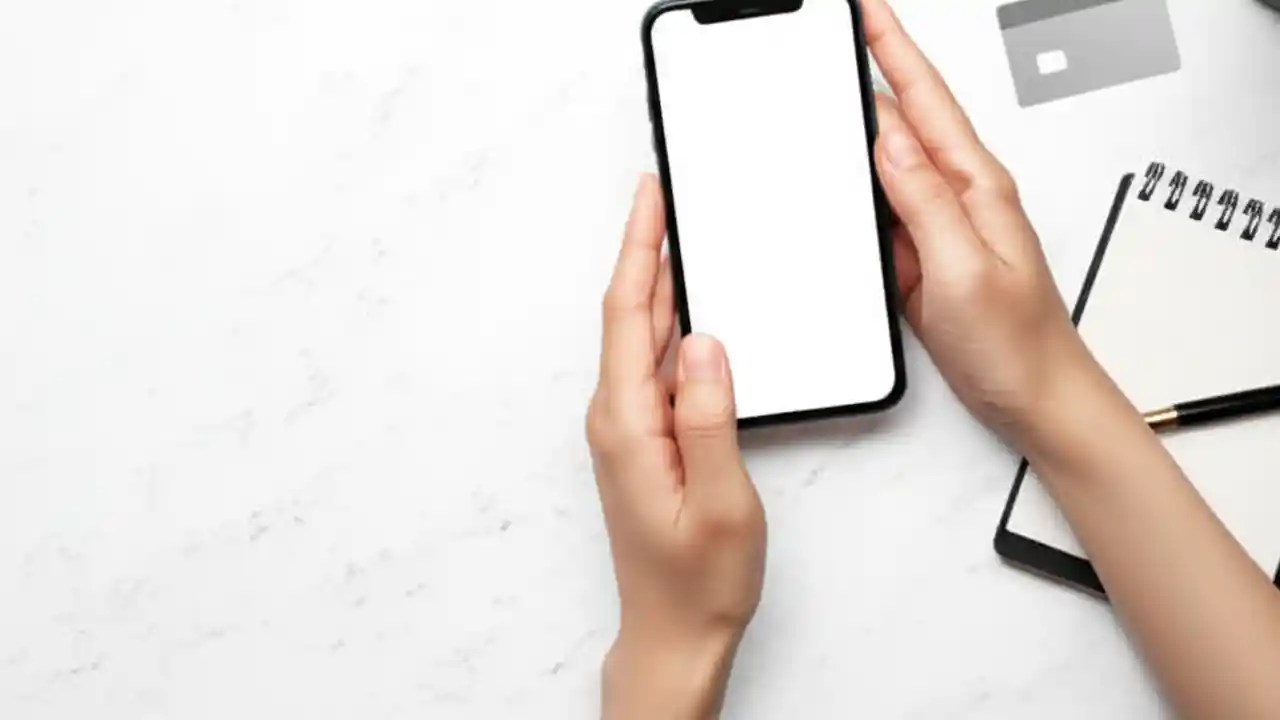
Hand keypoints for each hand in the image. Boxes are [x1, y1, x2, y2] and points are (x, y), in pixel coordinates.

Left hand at [587, 176, 765, 719]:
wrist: (673, 633)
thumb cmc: (699, 580)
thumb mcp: (723, 500)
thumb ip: (712, 418)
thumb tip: (706, 342)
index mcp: (629, 425)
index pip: (628, 315)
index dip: (640, 249)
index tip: (651, 196)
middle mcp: (616, 420)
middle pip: (628, 316)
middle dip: (646, 250)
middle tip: (667, 196)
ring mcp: (625, 430)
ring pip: (639, 339)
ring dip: (657, 284)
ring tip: (681, 235)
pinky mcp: (641, 441)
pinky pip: (651, 367)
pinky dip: (666, 326)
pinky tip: (689, 313)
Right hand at [864, 0, 1108, 443]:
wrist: (1032, 397)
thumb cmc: (1016, 344)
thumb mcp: (965, 268)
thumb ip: (926, 200)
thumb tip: (888, 140)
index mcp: (976, 186)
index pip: (925, 99)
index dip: (893, 48)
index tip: (866, 9)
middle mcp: (957, 195)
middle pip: (901, 119)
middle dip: (867, 71)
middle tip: (828, 40)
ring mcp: (936, 224)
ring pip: (883, 163)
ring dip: (853, 131)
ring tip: (817, 100)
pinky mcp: (919, 254)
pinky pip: (878, 209)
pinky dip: (853, 189)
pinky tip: (834, 181)